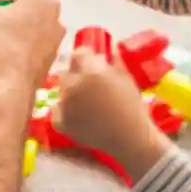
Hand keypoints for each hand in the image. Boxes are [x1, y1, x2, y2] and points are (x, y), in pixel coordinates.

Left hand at [53, 49, 171, 177]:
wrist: (130, 139)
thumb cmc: (133, 108)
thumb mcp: (126, 79)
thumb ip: (113, 62)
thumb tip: (106, 52)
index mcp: (91, 71)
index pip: (79, 54)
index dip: (86, 58)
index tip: (91, 63)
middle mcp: (73, 85)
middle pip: (68, 72)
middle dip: (78, 76)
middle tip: (91, 87)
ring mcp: (64, 103)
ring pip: (62, 91)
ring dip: (71, 93)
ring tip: (88, 105)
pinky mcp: (59, 121)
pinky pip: (57, 109)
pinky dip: (65, 112)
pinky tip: (80, 117)